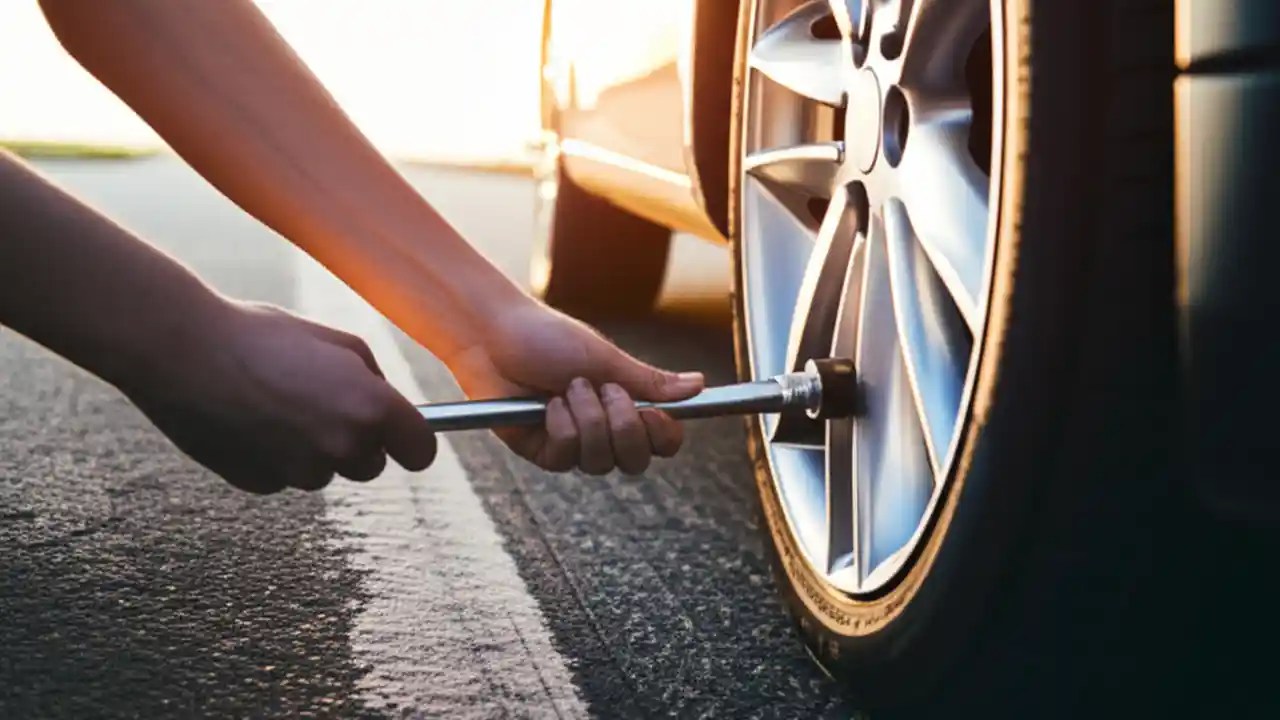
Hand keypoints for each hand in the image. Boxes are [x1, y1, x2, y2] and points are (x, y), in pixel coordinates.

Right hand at [123, 300, 435, 492]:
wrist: (184, 352)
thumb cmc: (262, 336)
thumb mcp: (339, 342)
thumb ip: (374, 380)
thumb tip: (386, 406)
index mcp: (370, 408)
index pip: (421, 451)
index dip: (412, 440)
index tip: (403, 433)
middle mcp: (342, 447)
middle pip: (372, 464)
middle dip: (358, 439)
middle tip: (324, 401)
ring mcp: (300, 472)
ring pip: (326, 470)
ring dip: (315, 447)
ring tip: (277, 403)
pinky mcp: (262, 485)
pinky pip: (285, 475)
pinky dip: (276, 456)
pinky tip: (251, 421)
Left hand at [444, 299, 704, 474]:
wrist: (494, 336)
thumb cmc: (547, 338)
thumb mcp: (606, 359)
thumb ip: (650, 381)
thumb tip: (698, 385)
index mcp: (623, 405)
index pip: (662, 441)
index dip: (664, 435)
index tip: (656, 414)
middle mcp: (602, 429)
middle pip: (636, 461)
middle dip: (624, 427)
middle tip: (606, 390)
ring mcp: (572, 443)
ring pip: (600, 462)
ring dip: (588, 419)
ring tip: (567, 387)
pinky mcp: (541, 452)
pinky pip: (566, 457)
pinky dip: (561, 426)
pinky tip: (546, 404)